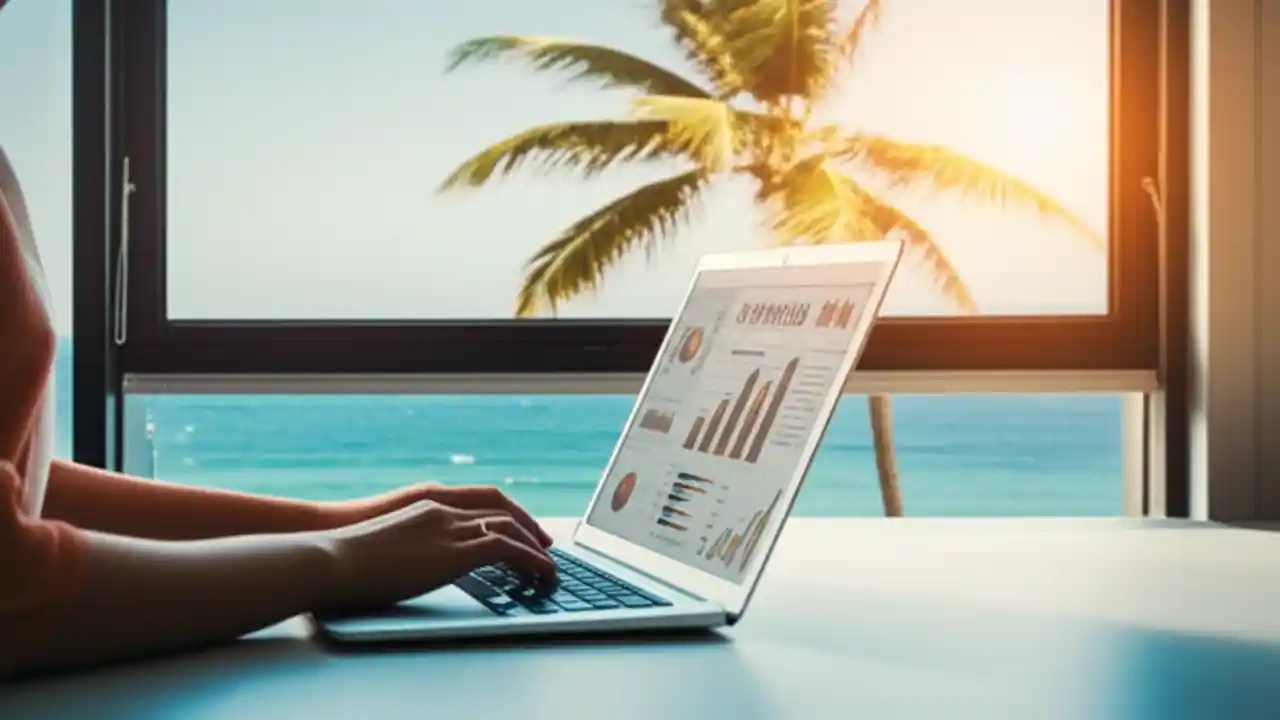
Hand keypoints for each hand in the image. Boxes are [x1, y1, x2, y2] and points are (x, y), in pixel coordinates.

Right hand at [320, 483, 553, 548]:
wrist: (329, 556)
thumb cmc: (342, 557)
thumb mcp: (381, 542)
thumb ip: (403, 544)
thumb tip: (406, 562)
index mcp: (426, 504)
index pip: (481, 499)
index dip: (507, 512)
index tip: (521, 528)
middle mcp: (443, 510)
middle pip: (502, 510)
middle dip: (529, 528)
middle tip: (545, 547)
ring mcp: (450, 528)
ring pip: (510, 528)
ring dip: (535, 547)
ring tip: (550, 567)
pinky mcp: (455, 552)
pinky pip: (507, 549)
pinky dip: (531, 560)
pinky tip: (542, 574)